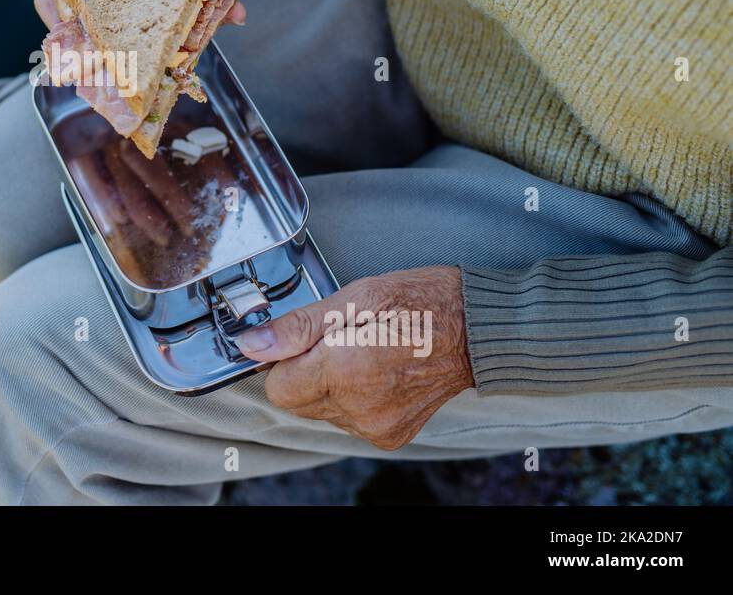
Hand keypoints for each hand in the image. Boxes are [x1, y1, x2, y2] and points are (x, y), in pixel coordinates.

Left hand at [237, 266, 474, 450]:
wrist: (480, 331)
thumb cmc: (424, 302)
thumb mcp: (357, 296)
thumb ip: (299, 326)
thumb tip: (253, 344)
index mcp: (349, 370)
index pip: (277, 386)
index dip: (284, 357)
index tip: (307, 336)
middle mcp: (361, 408)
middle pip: (296, 400)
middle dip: (305, 369)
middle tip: (341, 337)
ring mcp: (376, 426)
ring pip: (319, 410)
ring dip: (328, 383)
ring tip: (364, 350)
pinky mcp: (389, 435)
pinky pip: (346, 419)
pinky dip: (351, 397)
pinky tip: (376, 370)